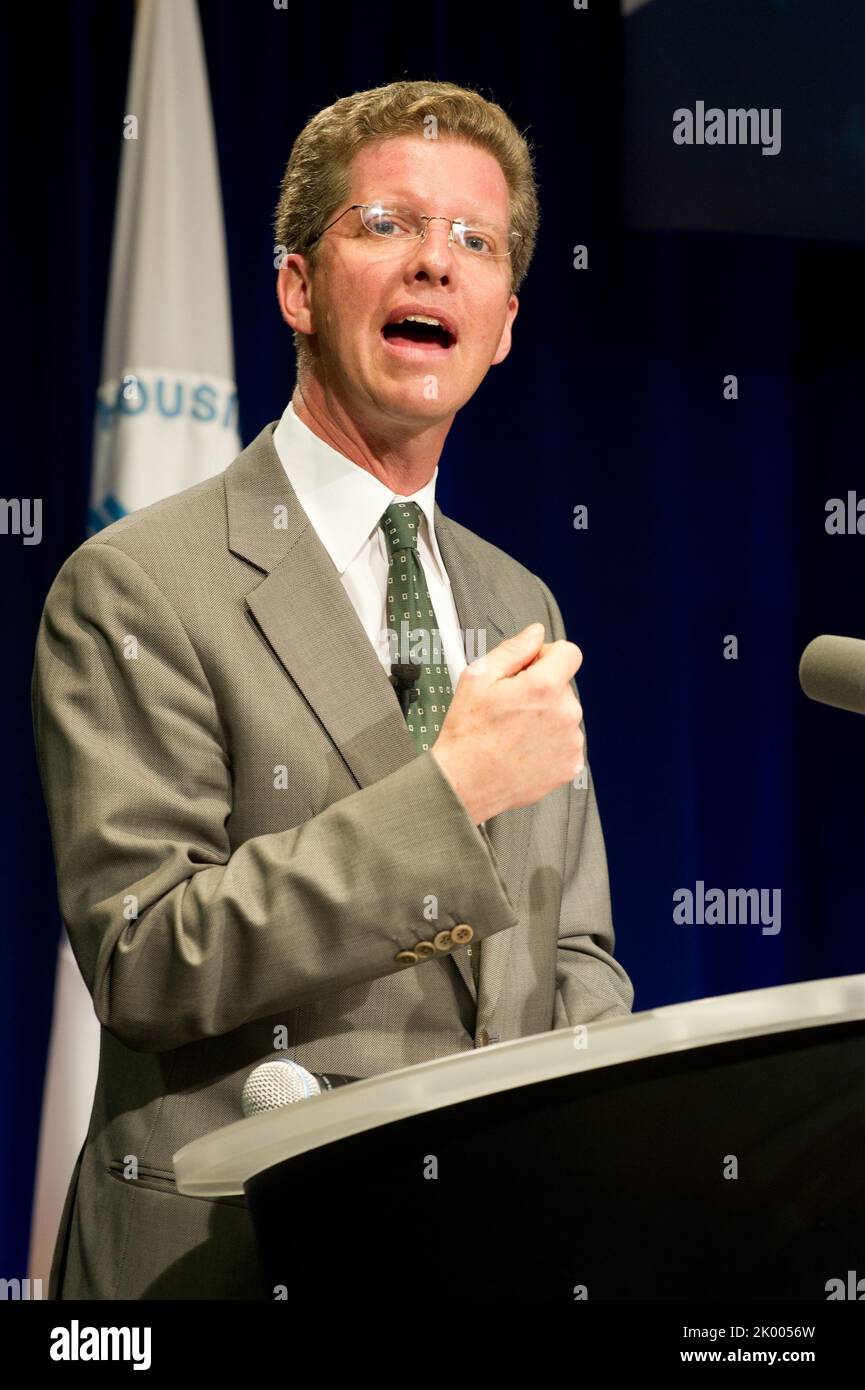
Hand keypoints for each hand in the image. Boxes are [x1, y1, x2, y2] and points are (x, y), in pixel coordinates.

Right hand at [431, 623, 584, 824]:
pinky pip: (566, 742)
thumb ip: (514, 649)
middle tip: (510, 708)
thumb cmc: (467, 734)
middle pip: (563, 685)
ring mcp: (570, 742)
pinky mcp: (571, 764)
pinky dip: (549, 743)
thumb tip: (535, 634)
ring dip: (546, 718)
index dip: (547, 655)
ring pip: (565, 715)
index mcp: (544, 687)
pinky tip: (524, 749)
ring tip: (514, 732)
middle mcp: (565, 713)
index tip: (531, 668)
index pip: (569, 652)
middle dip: (541, 690)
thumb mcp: (478, 677)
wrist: (465, 783)